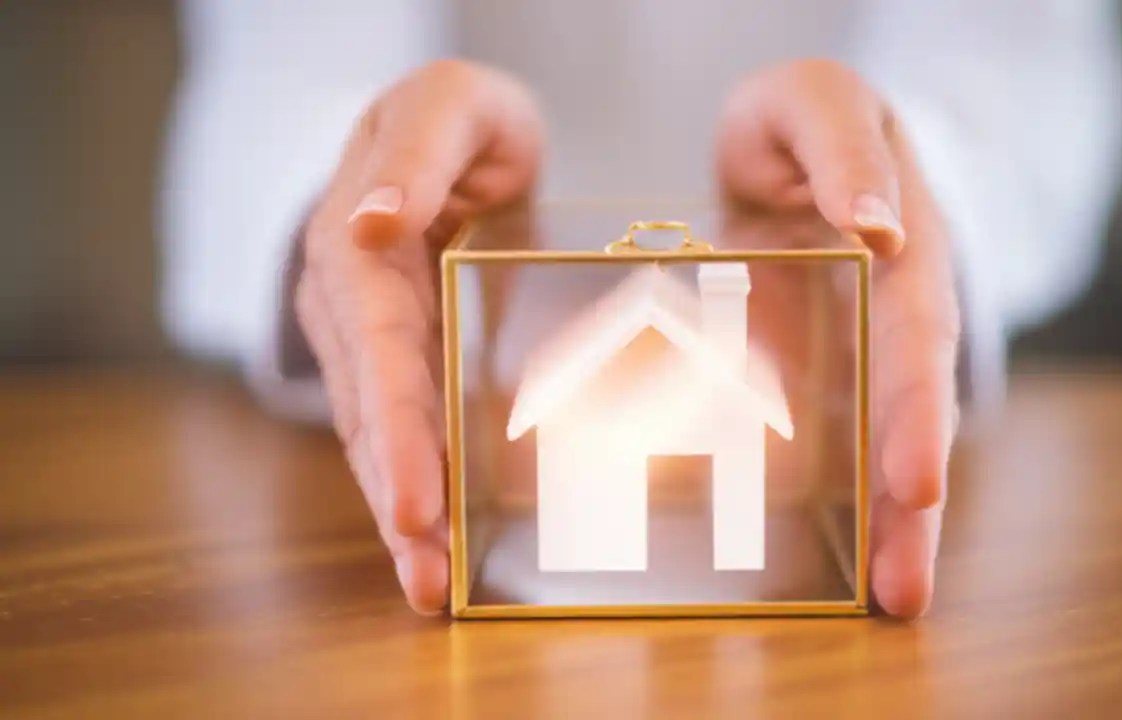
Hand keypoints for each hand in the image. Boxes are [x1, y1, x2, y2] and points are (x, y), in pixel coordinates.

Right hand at [295, 61, 542, 612]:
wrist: (451, 133)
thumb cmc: (455, 114)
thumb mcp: (447, 107)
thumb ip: (416, 157)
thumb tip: (375, 222)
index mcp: (356, 251)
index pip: (379, 354)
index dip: (397, 434)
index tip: (419, 506)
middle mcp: (351, 306)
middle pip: (372, 416)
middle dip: (398, 500)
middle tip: (428, 581)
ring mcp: (370, 340)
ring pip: (380, 438)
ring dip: (403, 514)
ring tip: (431, 588)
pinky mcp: (399, 359)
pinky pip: (404, 429)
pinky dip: (419, 485)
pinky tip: (443, 541)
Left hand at [717, 59, 959, 617]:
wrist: (786, 142)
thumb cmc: (808, 117)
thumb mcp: (820, 102)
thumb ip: (844, 151)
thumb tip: (878, 227)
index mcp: (905, 256)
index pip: (917, 342)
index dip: (919, 413)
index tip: (918, 483)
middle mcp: (887, 319)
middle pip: (911, 419)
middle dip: (915, 508)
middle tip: (906, 594)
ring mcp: (850, 355)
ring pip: (875, 447)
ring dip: (884, 525)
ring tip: (888, 602)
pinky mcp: (806, 374)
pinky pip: (817, 442)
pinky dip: (821, 500)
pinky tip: (811, 561)